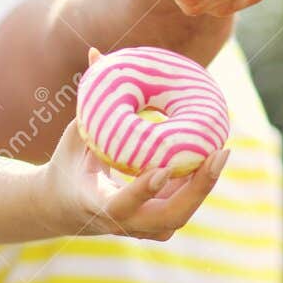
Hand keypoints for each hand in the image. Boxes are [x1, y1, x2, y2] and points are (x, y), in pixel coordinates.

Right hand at [42, 119, 228, 240]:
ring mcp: (140, 230)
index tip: (161, 170)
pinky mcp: (156, 227)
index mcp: (96, 204)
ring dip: (203, 185)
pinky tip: (211, 158)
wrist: (62, 207)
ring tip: (221, 151)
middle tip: (219, 153)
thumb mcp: (75, 136)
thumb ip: (89, 101)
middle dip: (198, 188)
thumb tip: (96, 53)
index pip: (121, 205)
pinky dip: (196, 185)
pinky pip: (182, 207)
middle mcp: (122, 224)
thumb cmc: (68, 165)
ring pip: (180, 214)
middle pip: (168, 217)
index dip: (142, 191)